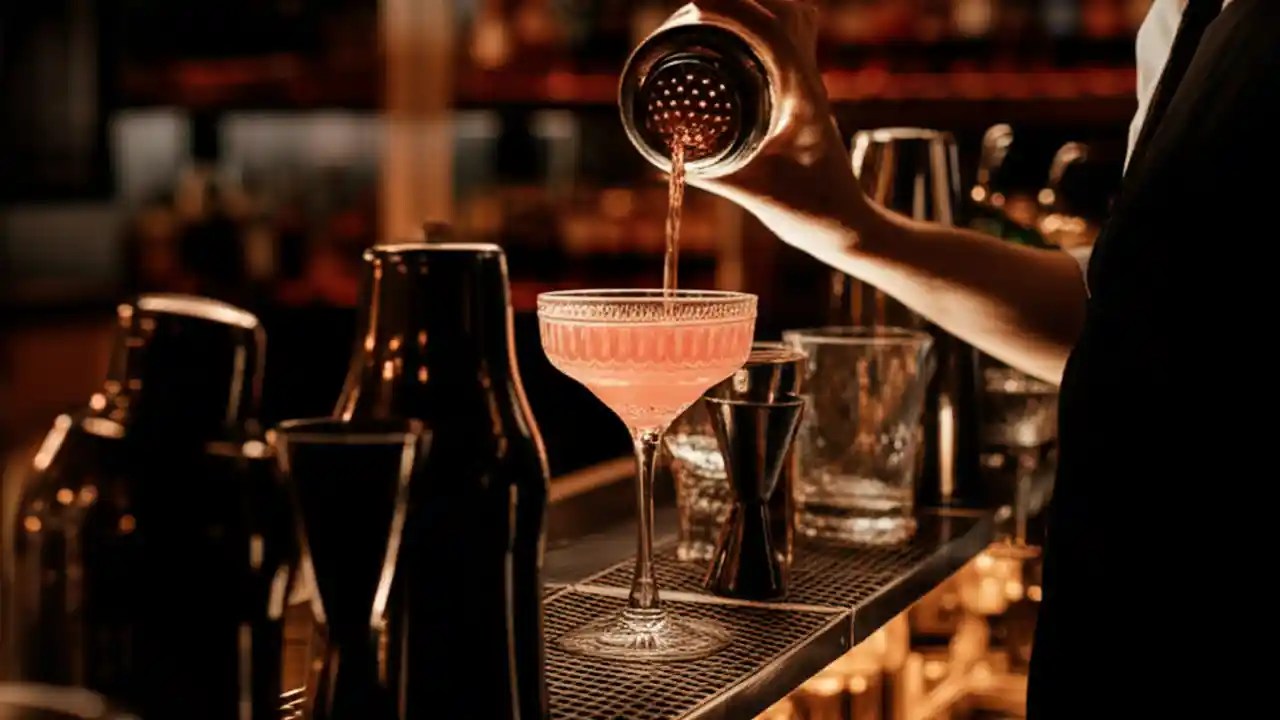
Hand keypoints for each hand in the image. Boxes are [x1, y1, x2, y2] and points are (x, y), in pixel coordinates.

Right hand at [680, 1, 873, 245]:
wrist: (845, 223)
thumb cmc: (809, 212)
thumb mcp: (755, 193)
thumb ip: (711, 174)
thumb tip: (662, 160)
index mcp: (803, 100)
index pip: (773, 34)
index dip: (733, 9)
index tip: (694, 5)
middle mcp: (810, 82)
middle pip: (785, 11)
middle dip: (738, 2)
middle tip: (693, 13)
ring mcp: (811, 82)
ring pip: (792, 18)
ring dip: (752, 9)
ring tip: (708, 18)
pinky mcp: (804, 89)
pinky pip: (788, 38)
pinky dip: (759, 26)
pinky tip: (729, 40)